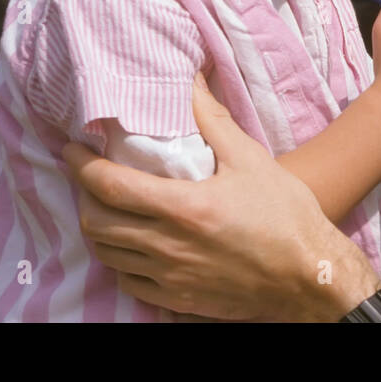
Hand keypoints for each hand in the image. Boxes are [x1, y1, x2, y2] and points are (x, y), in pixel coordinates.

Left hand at [62, 74, 380, 321]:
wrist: (309, 275)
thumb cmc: (285, 214)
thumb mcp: (250, 159)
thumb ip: (213, 120)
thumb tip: (190, 80)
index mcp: (183, 208)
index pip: (109, 186)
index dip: (80, 165)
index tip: (71, 148)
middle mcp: (167, 247)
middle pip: (96, 224)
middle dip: (82, 196)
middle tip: (87, 175)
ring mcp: (169, 278)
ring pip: (107, 255)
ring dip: (97, 228)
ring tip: (105, 205)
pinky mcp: (176, 300)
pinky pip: (127, 282)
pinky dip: (118, 260)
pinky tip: (130, 243)